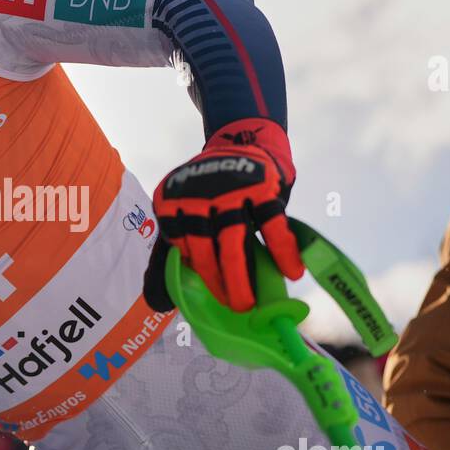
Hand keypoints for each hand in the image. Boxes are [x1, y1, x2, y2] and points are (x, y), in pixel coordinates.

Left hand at [144, 118, 303, 311]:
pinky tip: (292, 272)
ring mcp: (229, 190)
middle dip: (217, 282)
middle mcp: (196, 195)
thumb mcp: (184, 214)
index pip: (179, 246)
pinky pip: (272, 224)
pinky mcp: (262, 186)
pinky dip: (283, 251)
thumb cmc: (213, 193)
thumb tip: (156, 303)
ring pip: (233, 240)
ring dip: (240, 276)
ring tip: (249, 304)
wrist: (244, 141)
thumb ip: (169, 254)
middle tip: (233, 308)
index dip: (196, 273)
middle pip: (203, 247)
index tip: (213, 296)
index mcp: (170, 202)